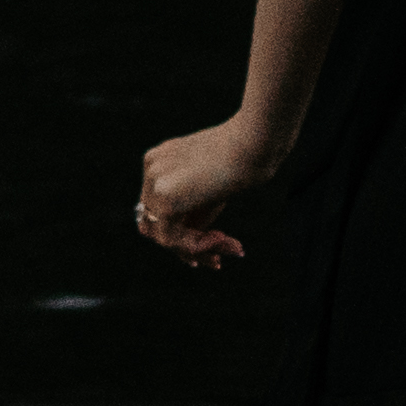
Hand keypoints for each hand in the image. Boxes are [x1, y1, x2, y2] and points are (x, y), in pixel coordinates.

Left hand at [133, 113, 275, 268]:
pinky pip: (171, 239)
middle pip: (156, 223)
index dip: (180, 231)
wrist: (253, 145)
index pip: (156, 208)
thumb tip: (186, 253)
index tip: (207, 245)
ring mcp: (154, 182)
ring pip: (163, 235)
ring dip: (197, 249)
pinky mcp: (164, 199)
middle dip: (187, 246)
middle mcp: (151, 169)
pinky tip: (223, 240)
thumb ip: (192, 215)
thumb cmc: (242, 163)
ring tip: (230, 248)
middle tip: (218, 260)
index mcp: (159, 160)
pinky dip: (197, 247)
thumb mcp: (209, 191)